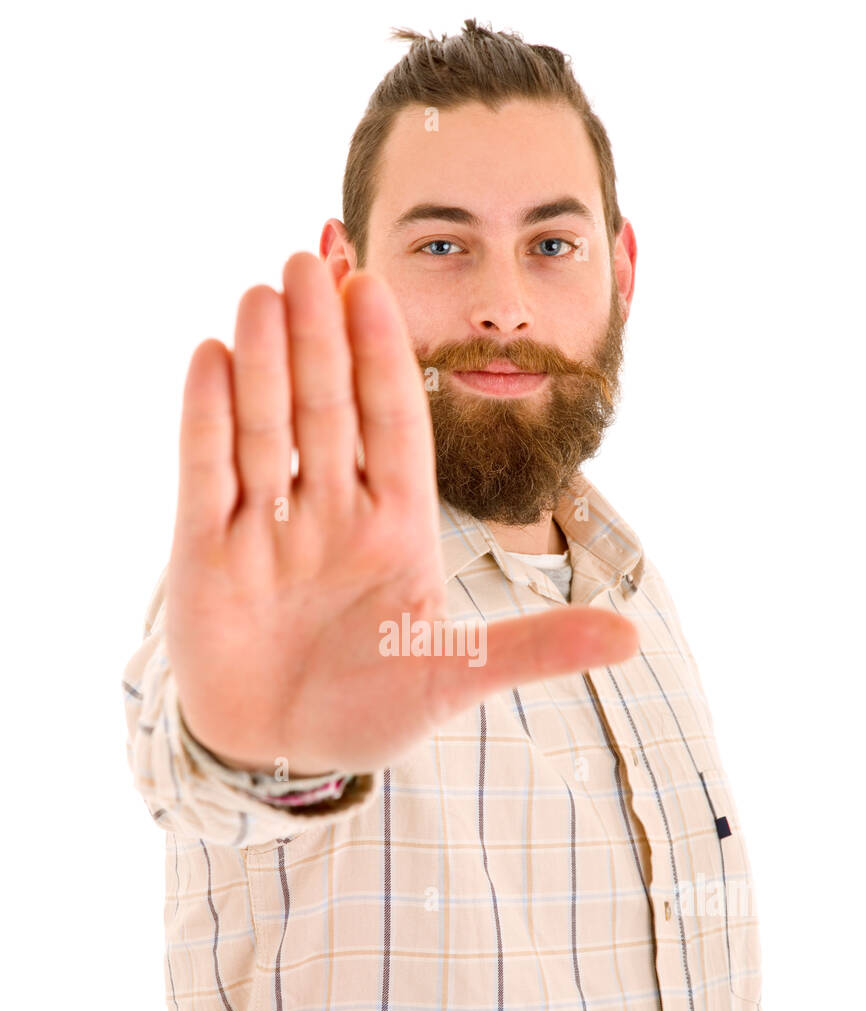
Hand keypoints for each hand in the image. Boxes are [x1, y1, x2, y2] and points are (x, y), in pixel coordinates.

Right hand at [166, 252, 637, 777]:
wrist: (282, 752)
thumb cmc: (371, 709)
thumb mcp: (454, 679)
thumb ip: (533, 649)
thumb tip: (631, 639)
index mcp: (397, 527)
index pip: (393, 426)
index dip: (384, 360)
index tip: (375, 291)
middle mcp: (332, 512)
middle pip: (327, 408)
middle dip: (320, 337)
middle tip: (313, 258)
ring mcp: (266, 527)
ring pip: (266, 427)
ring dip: (264, 361)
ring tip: (266, 290)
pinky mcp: (206, 550)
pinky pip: (205, 471)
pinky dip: (205, 417)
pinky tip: (210, 355)